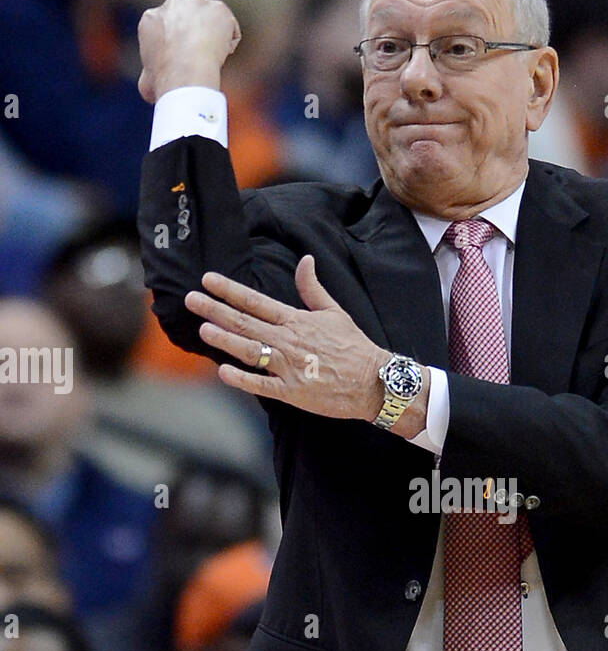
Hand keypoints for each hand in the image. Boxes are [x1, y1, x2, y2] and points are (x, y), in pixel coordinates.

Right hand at [138, 0, 240, 102]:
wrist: (185, 71)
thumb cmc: (164, 80)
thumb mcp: (147, 82)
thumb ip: (149, 77)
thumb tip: (149, 91)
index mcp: (152, 18)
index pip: (168, 25)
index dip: (177, 42)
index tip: (183, 58)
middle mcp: (173, 4)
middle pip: (190, 17)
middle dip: (195, 33)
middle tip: (200, 57)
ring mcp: (197, 3)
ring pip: (210, 20)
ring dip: (213, 36)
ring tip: (210, 58)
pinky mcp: (218, 9)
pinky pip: (229, 27)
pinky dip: (228, 43)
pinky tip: (221, 56)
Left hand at [186, 255, 429, 435]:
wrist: (373, 381)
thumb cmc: (354, 346)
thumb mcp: (335, 311)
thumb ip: (312, 288)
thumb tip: (305, 259)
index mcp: (296, 320)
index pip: (255, 301)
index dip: (229, 290)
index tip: (207, 279)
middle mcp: (288, 341)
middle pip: (245, 322)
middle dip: (215, 310)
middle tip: (190, 299)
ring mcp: (288, 367)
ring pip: (249, 350)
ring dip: (225, 339)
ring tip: (203, 328)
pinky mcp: (292, 391)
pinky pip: (262, 385)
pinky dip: (242, 378)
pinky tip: (223, 371)